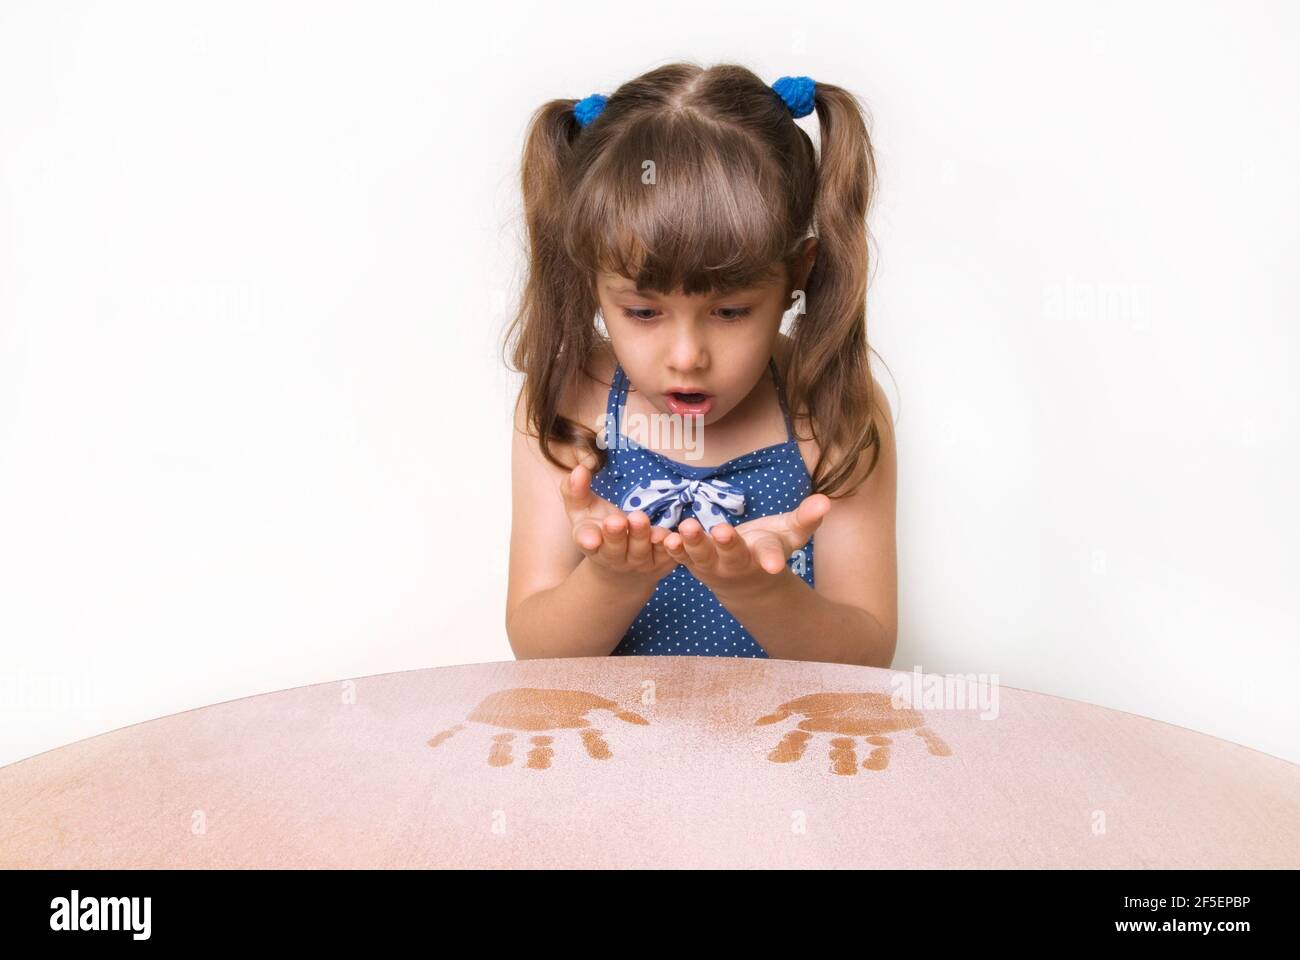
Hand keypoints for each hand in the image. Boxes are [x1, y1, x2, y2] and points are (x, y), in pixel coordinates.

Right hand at [561, 463, 678, 581]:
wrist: (623, 568)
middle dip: (616, 535)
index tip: (590, 539)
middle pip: (614, 549)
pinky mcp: (661, 562)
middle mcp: (613, 557)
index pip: (586, 540)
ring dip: (642, 536)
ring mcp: (638, 562)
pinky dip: (671, 546)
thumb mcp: (582, 510)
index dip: (588, 539)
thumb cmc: (599, 529)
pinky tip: (672, 535)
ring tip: (640, 519)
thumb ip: (576, 490)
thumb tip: (579, 469)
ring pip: (641, 551)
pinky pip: (667, 554)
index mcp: (591, 542)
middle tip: (617, 521)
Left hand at [662, 494, 830, 597]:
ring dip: (693, 544)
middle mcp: (737, 564)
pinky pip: (681, 556)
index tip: (774, 566)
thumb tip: (826, 501)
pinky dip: (672, 548)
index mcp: (763, 556)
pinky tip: (664, 538)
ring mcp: (713, 566)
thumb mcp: (790, 533)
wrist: (744, 579)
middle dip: (727, 545)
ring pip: (702, 557)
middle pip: (732, 556)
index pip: (770, 556)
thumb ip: (806, 518)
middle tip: (721, 532)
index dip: (772, 560)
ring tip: (686, 529)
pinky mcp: (693, 563)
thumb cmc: (769, 548)